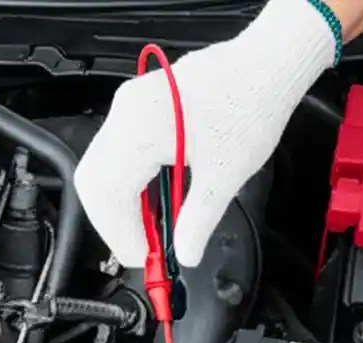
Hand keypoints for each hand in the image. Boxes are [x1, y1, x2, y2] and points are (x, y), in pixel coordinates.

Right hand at [74, 0, 337, 266]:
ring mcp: (129, 104)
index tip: (143, 259)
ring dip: (119, 202)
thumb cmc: (250, 104)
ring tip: (150, 226)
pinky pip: (116, 148)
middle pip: (94, 182)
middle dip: (113, 221)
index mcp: (139, 130)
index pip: (108, 195)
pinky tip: (152, 197)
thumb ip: (198, 220)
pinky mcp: (139, 103)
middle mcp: (125, 113)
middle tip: (142, 248)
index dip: (121, 234)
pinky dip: (127, 179)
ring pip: (101, 165)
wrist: (268, 62)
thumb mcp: (225, 175)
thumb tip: (186, 252)